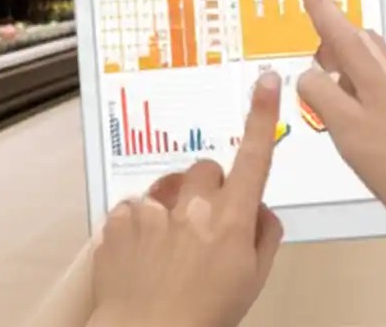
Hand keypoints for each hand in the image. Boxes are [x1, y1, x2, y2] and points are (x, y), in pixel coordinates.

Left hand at [89, 72, 284, 326]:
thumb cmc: (202, 316)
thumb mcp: (252, 281)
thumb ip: (264, 236)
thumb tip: (261, 209)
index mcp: (230, 221)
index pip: (254, 157)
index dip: (261, 114)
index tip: (266, 82)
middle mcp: (192, 208)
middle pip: (207, 168)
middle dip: (210, 188)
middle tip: (205, 224)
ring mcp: (152, 211)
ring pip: (169, 184)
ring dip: (174, 203)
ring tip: (171, 243)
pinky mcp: (118, 220)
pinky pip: (135, 205)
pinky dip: (141, 223)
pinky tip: (144, 253)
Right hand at [296, 0, 385, 241]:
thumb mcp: (346, 136)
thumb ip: (325, 97)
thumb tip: (313, 72)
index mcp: (385, 81)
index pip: (345, 34)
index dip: (322, 3)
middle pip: (373, 49)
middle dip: (346, 51)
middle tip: (327, 72)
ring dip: (377, 84)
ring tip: (367, 123)